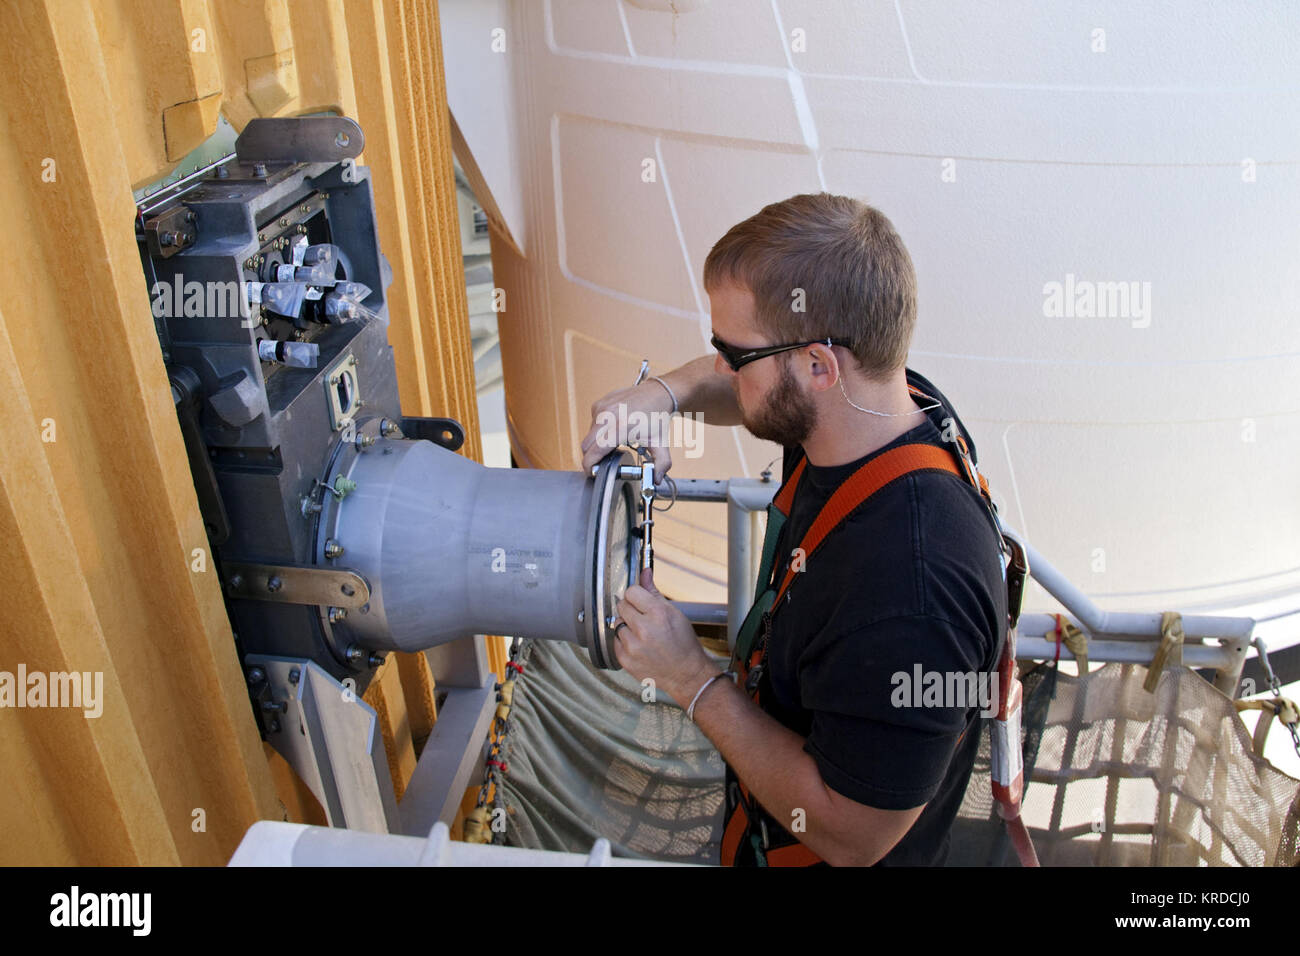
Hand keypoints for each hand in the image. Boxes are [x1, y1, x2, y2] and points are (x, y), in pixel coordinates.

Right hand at [580, 382, 674, 477]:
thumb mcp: (661, 443)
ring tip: (613, 443)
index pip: (595, 450)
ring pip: (588, 435)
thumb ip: (661, 465)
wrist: (658, 393)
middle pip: (586, 445)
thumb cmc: (657, 417)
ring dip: (596, 443)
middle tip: (605, 461)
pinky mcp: (599, 403)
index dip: (590, 465)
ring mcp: (601, 408)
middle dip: (592, 456)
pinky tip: (612, 430)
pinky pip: (592, 423)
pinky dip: (599, 431)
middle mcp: (607, 415)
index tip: (592, 473)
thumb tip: (657, 480)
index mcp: (621, 427)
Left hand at [614, 568, 714, 703]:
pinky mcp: (625, 660)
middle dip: (632, 610)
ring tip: (643, 635)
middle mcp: (643, 629)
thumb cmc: (683, 643)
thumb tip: (644, 572)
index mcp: (658, 614)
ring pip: (617, 623)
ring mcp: (632, 647)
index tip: (641, 602)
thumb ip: (654, 592)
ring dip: (627, 626)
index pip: (631, 592)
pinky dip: (624, 642)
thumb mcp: (674, 613)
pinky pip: (615, 641)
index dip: (637, 596)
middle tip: (644, 619)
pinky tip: (639, 646)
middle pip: (622, 606)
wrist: (686, 674)